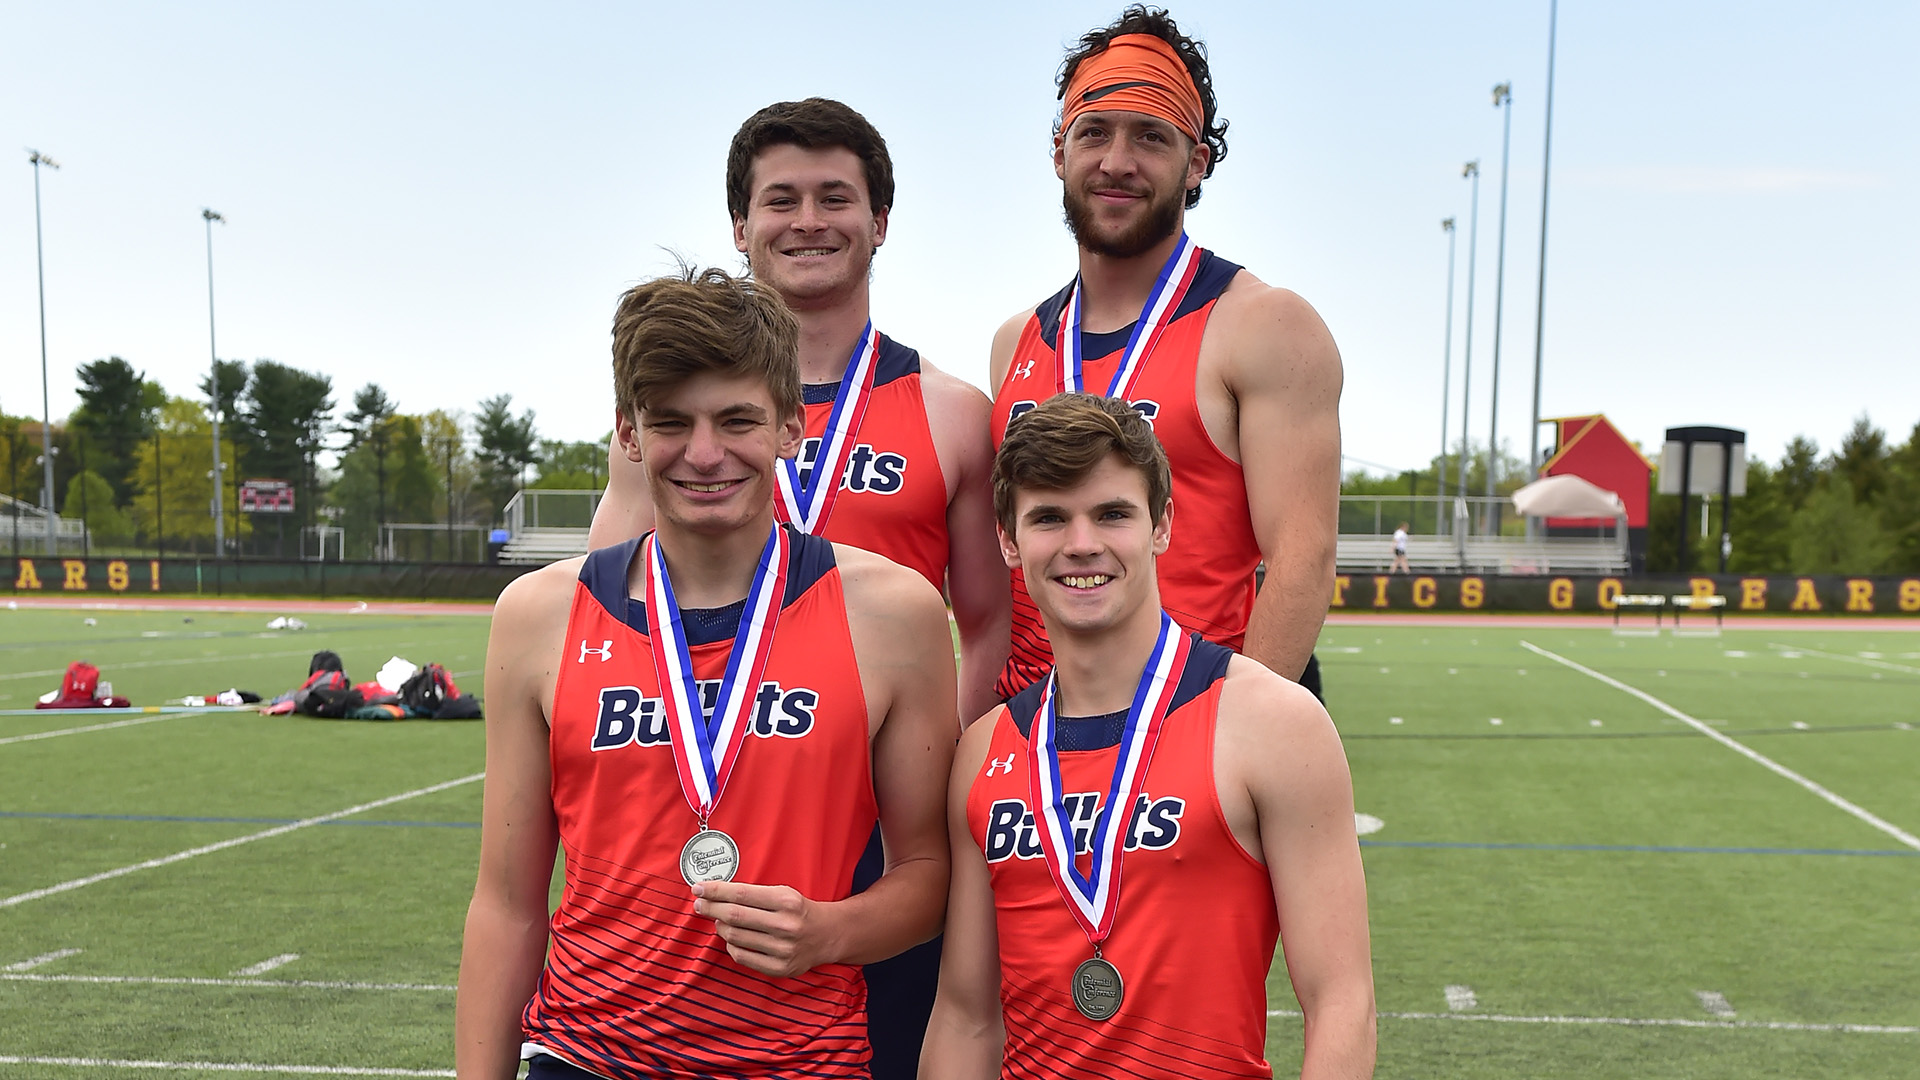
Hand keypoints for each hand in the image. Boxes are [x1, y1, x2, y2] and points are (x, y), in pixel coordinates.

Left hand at [692, 881, 838, 977]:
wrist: (827, 935)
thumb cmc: (799, 911)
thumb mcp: (783, 893)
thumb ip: (753, 894)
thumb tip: (715, 894)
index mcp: (787, 901)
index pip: (742, 894)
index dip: (716, 891)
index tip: (699, 888)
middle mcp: (785, 925)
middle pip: (734, 915)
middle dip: (711, 908)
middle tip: (699, 904)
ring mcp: (782, 949)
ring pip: (735, 937)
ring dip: (720, 926)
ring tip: (719, 920)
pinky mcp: (779, 968)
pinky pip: (742, 957)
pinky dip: (731, 945)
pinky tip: (732, 938)